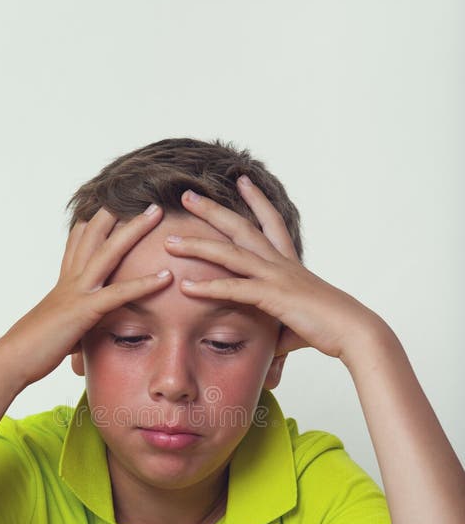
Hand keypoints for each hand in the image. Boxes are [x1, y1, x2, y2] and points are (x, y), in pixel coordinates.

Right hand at [0, 205, 171, 388]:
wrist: (11, 360)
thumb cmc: (31, 350)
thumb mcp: (57, 329)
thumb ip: (72, 324)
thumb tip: (78, 334)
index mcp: (63, 283)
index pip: (78, 243)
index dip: (94, 223)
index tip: (111, 205)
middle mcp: (69, 281)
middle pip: (95, 236)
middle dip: (119, 215)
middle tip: (145, 200)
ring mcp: (76, 292)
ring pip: (108, 252)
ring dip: (134, 230)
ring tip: (156, 213)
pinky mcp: (83, 312)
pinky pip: (118, 294)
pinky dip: (144, 284)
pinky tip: (166, 277)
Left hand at [164, 180, 383, 365]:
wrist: (354, 330)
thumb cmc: (329, 327)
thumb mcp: (296, 321)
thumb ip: (277, 326)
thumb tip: (272, 344)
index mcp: (289, 262)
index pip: (270, 221)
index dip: (256, 199)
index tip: (241, 178)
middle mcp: (280, 262)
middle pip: (241, 227)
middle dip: (212, 210)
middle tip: (187, 195)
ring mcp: (276, 277)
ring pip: (229, 254)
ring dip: (197, 246)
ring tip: (169, 241)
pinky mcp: (273, 297)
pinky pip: (235, 289)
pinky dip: (209, 288)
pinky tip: (186, 287)